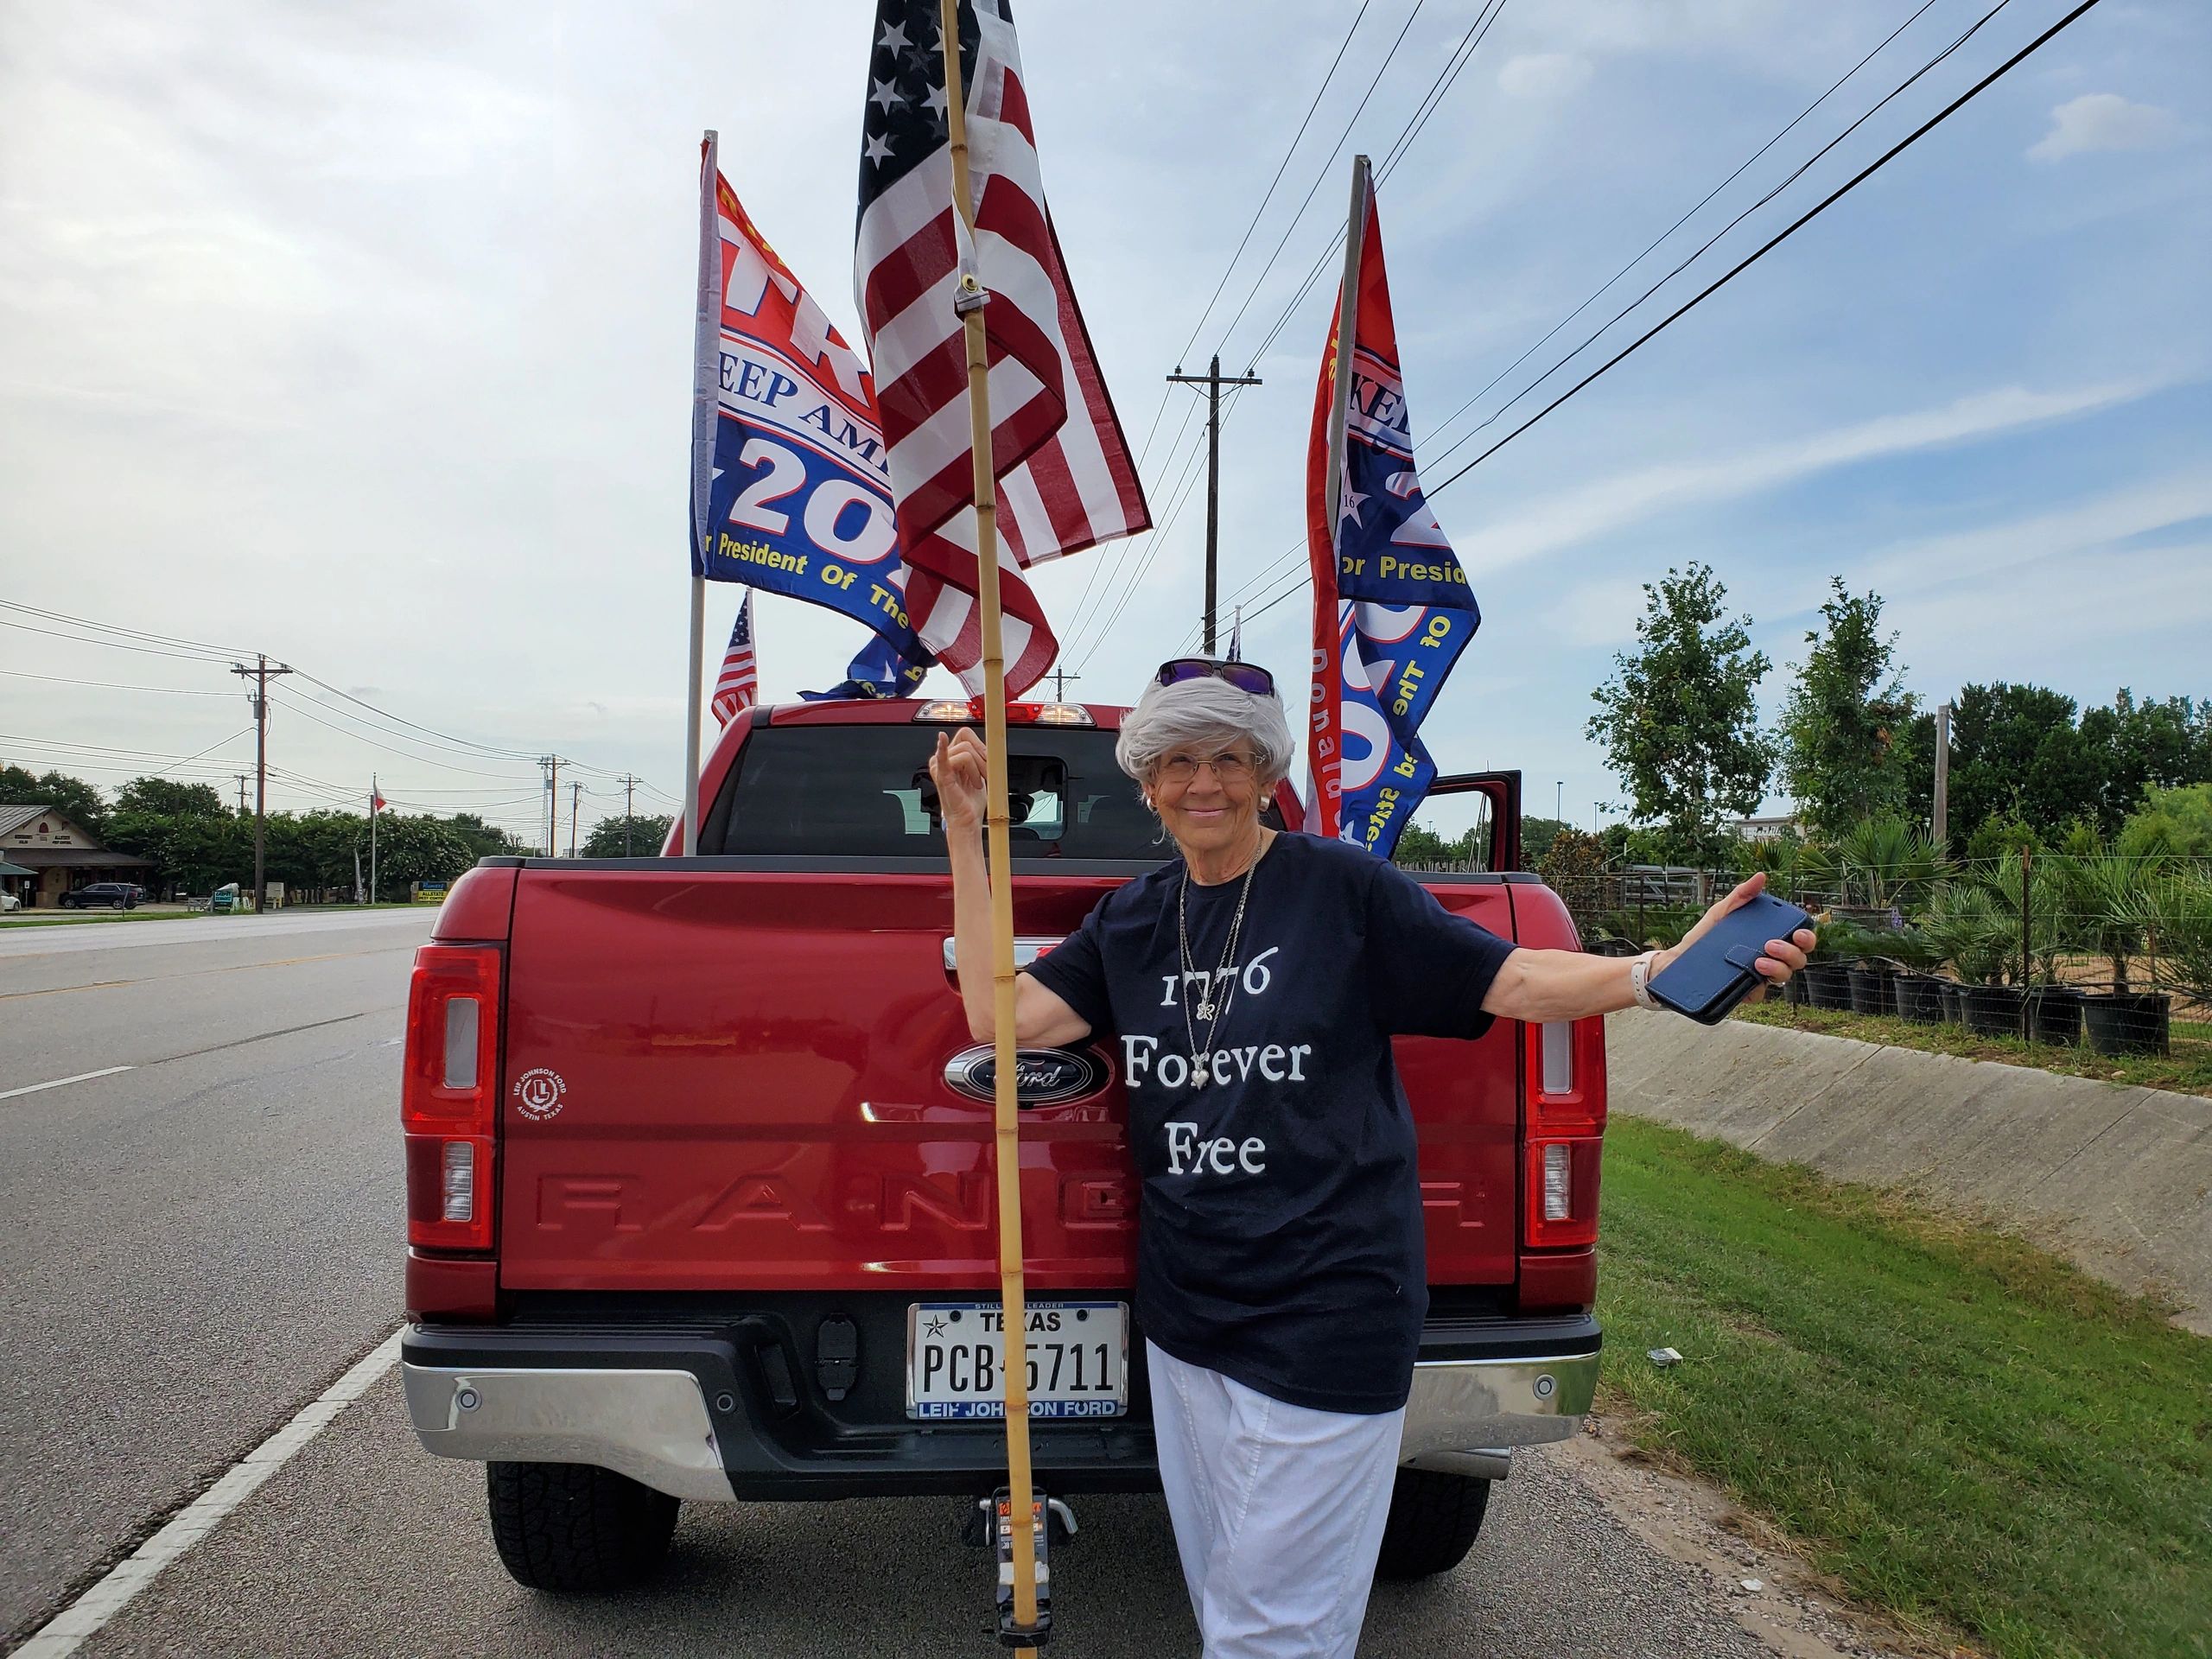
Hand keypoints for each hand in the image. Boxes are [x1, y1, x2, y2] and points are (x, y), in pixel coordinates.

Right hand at [929, 729, 987, 833]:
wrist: (967, 820)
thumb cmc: (970, 801)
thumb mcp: (979, 774)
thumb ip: (980, 757)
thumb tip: (991, 748)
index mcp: (950, 757)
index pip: (966, 735)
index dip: (980, 745)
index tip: (987, 761)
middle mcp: (942, 760)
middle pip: (967, 742)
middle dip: (981, 757)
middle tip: (984, 774)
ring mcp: (940, 767)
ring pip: (966, 752)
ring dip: (977, 770)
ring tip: (975, 784)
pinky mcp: (943, 776)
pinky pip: (944, 758)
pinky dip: (943, 747)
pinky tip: (942, 739)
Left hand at [1655, 872, 1816, 1003]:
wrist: (1678, 960)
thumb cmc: (1704, 936)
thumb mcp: (1721, 912)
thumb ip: (1741, 896)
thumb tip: (1760, 877)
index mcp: (1770, 939)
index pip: (1799, 940)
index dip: (1806, 937)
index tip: (1798, 932)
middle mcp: (1769, 959)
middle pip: (1798, 960)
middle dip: (1792, 953)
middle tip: (1772, 945)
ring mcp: (1759, 977)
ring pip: (1784, 977)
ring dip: (1777, 968)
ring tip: (1758, 960)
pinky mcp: (1745, 993)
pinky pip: (1760, 993)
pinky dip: (1758, 985)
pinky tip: (1749, 975)